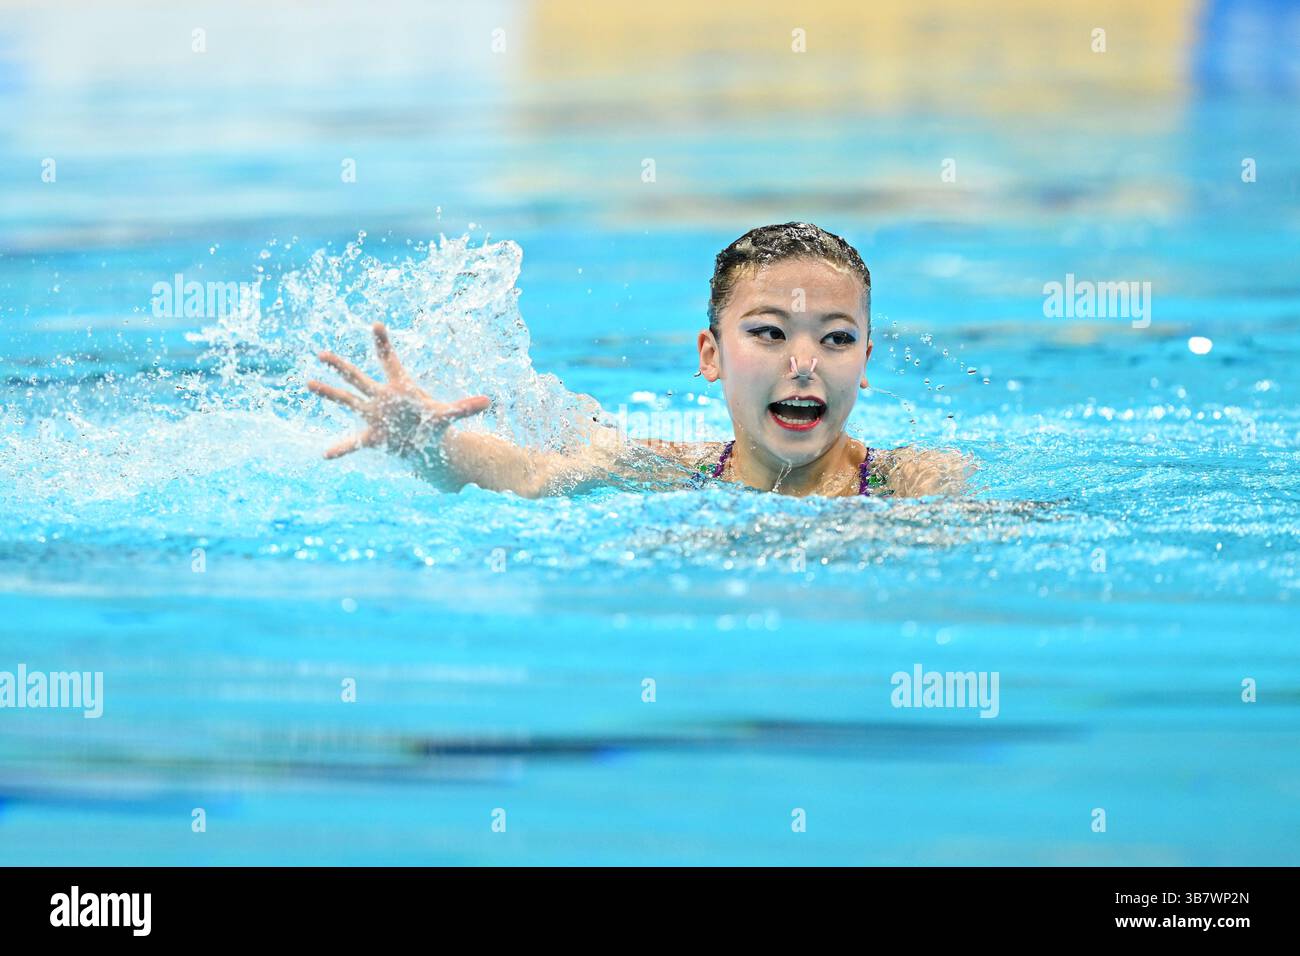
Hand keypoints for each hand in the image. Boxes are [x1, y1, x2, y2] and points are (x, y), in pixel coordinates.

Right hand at [307, 322, 489, 462]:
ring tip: (308, 382)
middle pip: (358, 377)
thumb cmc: (432, 423)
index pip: (390, 360)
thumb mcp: (447, 415)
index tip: (376, 324)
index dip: (383, 343)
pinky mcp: (372, 436)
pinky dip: (341, 449)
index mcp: (400, 387)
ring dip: (329, 393)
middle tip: (322, 353)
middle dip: (341, 366)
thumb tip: (488, 401)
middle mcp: (381, 397)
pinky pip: (353, 442)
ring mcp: (373, 415)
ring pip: (347, 400)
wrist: (424, 443)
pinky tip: (325, 454)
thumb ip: (464, 408)